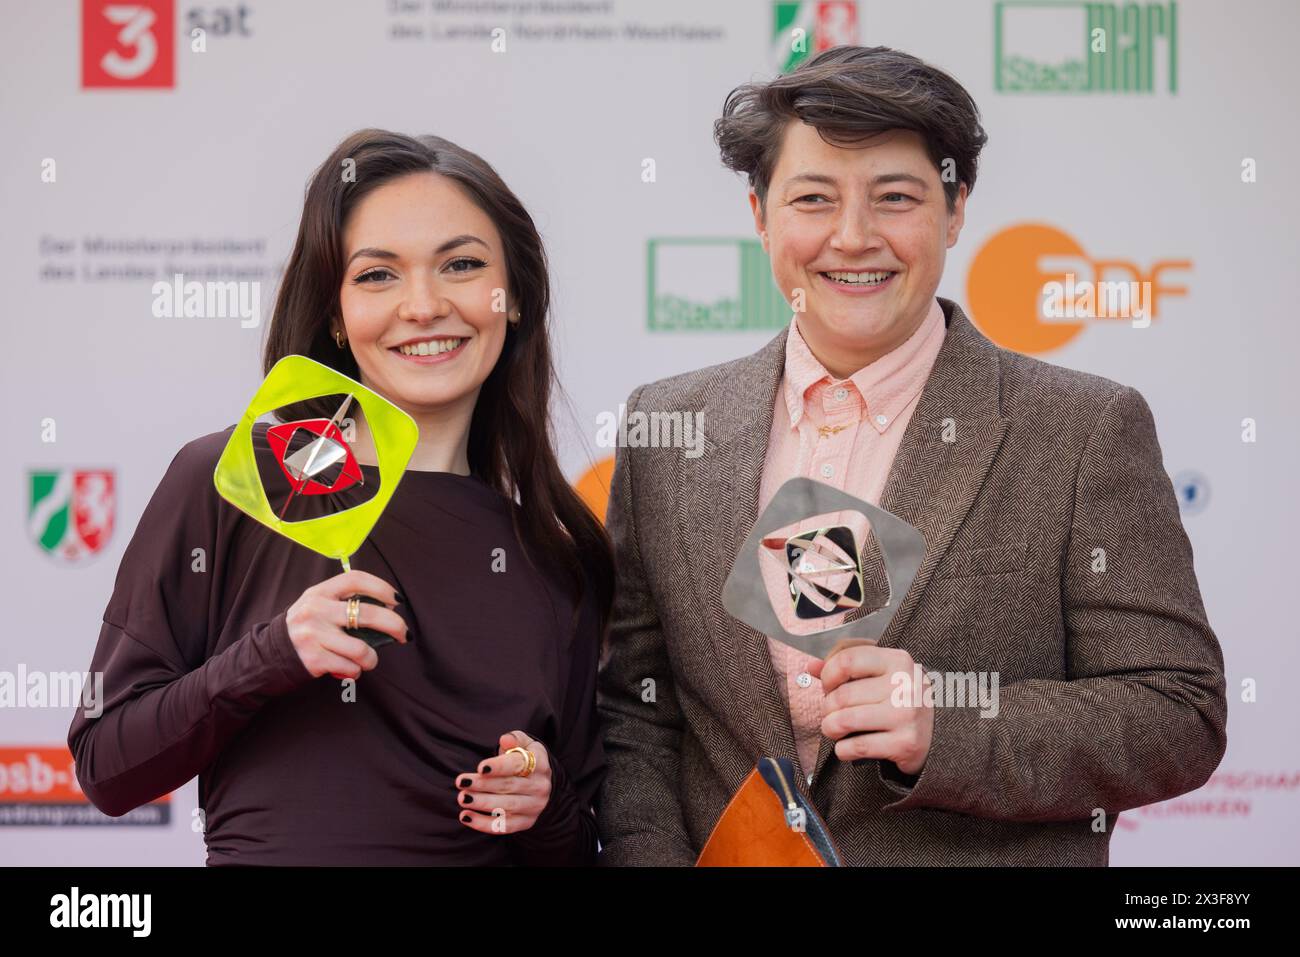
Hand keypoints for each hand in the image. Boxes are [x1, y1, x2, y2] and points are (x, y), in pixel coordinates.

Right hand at [283, 569, 405, 679]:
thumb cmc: (308, 627)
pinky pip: (350, 668)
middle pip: (368, 615)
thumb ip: (344, 601)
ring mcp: (313, 635)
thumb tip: (389, 608)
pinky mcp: (313, 659)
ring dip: (372, 659)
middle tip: (404, 634)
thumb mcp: (319, 605)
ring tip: (367, 660)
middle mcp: (316, 610)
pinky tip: (349, 669)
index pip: (356, 580)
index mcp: (320, 592)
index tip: (397, 600)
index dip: (381, 587)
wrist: (271, 654)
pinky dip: (356, 671)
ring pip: (362, 649)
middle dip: (394, 625)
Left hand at [454, 731, 551, 834]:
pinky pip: (503, 826)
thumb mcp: (525, 744)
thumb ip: (515, 739)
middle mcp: (540, 787)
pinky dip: (483, 824)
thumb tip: (505, 739)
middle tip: (461, 782)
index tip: (480, 768)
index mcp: (539, 765)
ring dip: (482, 803)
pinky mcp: (525, 822)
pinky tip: (466, 816)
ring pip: (506, 807)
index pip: (518, 765)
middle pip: (509, 786)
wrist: (540, 784)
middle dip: (483, 785)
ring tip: (462, 798)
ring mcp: (534, 807)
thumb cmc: (525, 759)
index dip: (499, 767)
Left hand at [808, 643, 933, 775]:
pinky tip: (846, 747)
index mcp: (897, 660)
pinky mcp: (906, 743)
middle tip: (830, 713)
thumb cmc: (901, 699)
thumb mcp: (880, 675)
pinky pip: (857, 746)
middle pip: (842, 695)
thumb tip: (810, 665)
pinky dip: (842, 749)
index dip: (828, 675)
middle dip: (827, 707)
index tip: (827, 686)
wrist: (940, 733)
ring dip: (830, 728)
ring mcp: (907, 715)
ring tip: (833, 729)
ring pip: (845, 720)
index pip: (847, 660)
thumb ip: (846, 668)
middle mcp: (905, 685)